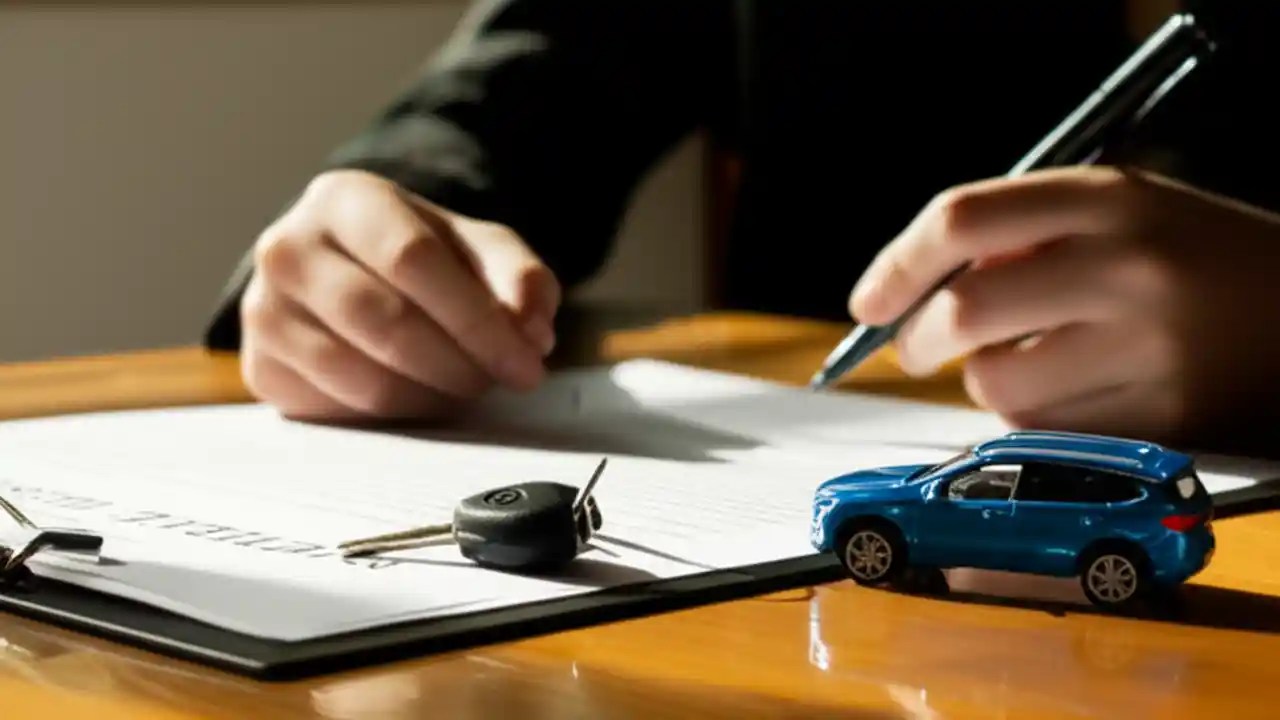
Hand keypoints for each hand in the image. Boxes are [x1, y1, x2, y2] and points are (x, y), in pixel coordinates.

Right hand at [239, 170, 558, 421]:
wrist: (345, 268)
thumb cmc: (416, 255)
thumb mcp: (477, 248)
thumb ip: (519, 278)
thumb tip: (531, 331)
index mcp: (345, 199)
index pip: (413, 260)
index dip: (478, 319)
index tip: (527, 362)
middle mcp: (288, 248)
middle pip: (386, 322)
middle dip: (459, 364)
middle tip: (498, 381)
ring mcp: (264, 312)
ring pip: (363, 377)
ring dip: (432, 396)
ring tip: (464, 385)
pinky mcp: (261, 369)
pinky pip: (340, 411)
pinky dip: (394, 415)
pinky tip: (419, 395)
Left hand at [849, 166, 1279, 447]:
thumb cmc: (1199, 262)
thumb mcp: (1126, 211)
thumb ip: (1026, 236)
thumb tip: (917, 289)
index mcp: (1110, 199)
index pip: (962, 218)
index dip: (897, 264)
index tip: (867, 302)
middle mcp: (1126, 266)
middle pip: (964, 311)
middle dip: (919, 340)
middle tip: (918, 348)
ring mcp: (1148, 347)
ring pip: (997, 385)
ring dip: (989, 383)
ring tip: (1038, 363)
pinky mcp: (1162, 419)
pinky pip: (1046, 434)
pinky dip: (1038, 423)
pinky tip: (1085, 394)